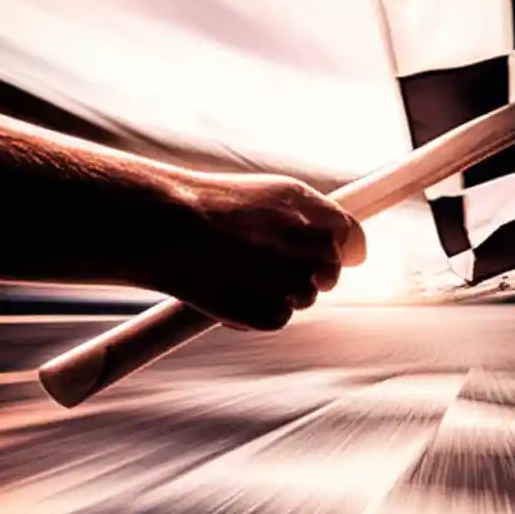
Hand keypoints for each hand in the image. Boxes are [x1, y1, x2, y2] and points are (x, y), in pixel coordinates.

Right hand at [139, 172, 364, 330]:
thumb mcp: (264, 194)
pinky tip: (225, 291)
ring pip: (304, 299)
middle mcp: (311, 244)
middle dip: (307, 275)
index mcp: (310, 209)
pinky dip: (254, 312)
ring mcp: (293, 282)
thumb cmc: (203, 206)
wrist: (162, 225)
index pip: (352, 238)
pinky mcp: (271, 313)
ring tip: (234, 272)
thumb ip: (304, 217)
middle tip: (265, 265)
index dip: (343, 251)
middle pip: (330, 274)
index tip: (329, 258)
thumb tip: (338, 244)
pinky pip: (277, 318)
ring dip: (277, 292)